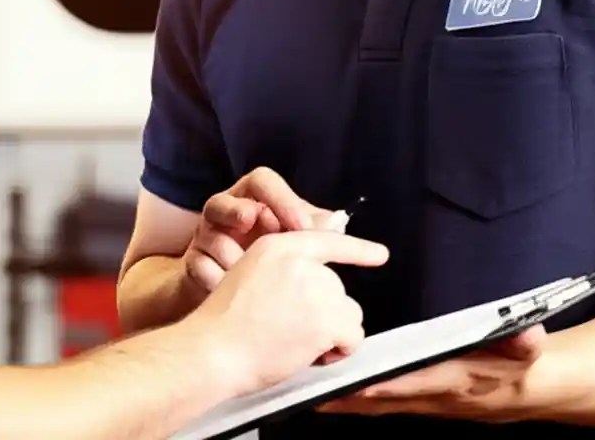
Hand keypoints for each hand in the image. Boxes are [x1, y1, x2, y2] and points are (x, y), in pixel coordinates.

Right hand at [182, 167, 335, 295]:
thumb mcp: (288, 240)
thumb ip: (311, 229)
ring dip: (234, 259)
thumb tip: (338, 222)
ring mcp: (203, 237)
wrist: (224, 293)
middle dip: (238, 213)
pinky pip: (200, 267)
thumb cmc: (262, 258)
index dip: (281, 198)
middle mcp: (223, 212)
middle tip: (253, 226)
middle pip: (224, 201)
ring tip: (250, 278)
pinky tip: (234, 294)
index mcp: (250, 199)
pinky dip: (218, 281)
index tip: (302, 225)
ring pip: (212, 238)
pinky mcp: (191, 263)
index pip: (262, 181)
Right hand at [188, 231, 388, 396]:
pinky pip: (353, 337)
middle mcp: (300, 261)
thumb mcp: (250, 278)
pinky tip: (307, 354)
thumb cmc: (224, 326)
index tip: (380, 254)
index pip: (327, 240)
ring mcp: (315, 288)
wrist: (213, 351)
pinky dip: (338, 352)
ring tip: (295, 343)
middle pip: (338, 289)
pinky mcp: (327, 318)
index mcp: (278, 247)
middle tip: (290, 331)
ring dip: (332, 334)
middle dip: (325, 316)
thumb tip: (323, 283)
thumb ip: (285, 272)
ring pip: (350, 314)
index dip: (357, 249)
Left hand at [316, 326, 546, 422]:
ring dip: (344, 402)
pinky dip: (353, 401)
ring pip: (376, 406)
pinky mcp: (415, 402)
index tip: (356, 381)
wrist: (527, 393)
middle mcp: (433, 397)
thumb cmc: (520, 366)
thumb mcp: (528, 350)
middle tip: (311, 390)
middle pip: (383, 400)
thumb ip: (526, 342)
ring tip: (306, 392)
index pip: (414, 383)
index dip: (386, 384)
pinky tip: (327, 394)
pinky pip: (379, 404)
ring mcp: (422, 403)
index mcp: (454, 380)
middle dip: (348, 397)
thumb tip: (530, 332)